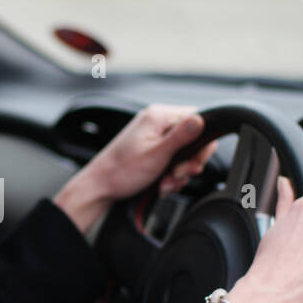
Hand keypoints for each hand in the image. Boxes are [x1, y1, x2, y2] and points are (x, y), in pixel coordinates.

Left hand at [53, 105, 219, 233]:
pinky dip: (170, 177)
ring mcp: (154, 137)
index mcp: (158, 116)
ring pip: (184, 155)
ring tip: (164, 183)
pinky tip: (161, 184)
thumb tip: (202, 119)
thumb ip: (181, 137)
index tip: (193, 162)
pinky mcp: (153, 150)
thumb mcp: (156, 154)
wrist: (100, 187)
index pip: (198, 119)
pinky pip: (173, 162)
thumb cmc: (122, 171)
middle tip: (176, 175)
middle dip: (188, 164)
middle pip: (193, 140)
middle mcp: (157, 122)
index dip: (201, 144)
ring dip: (178, 175)